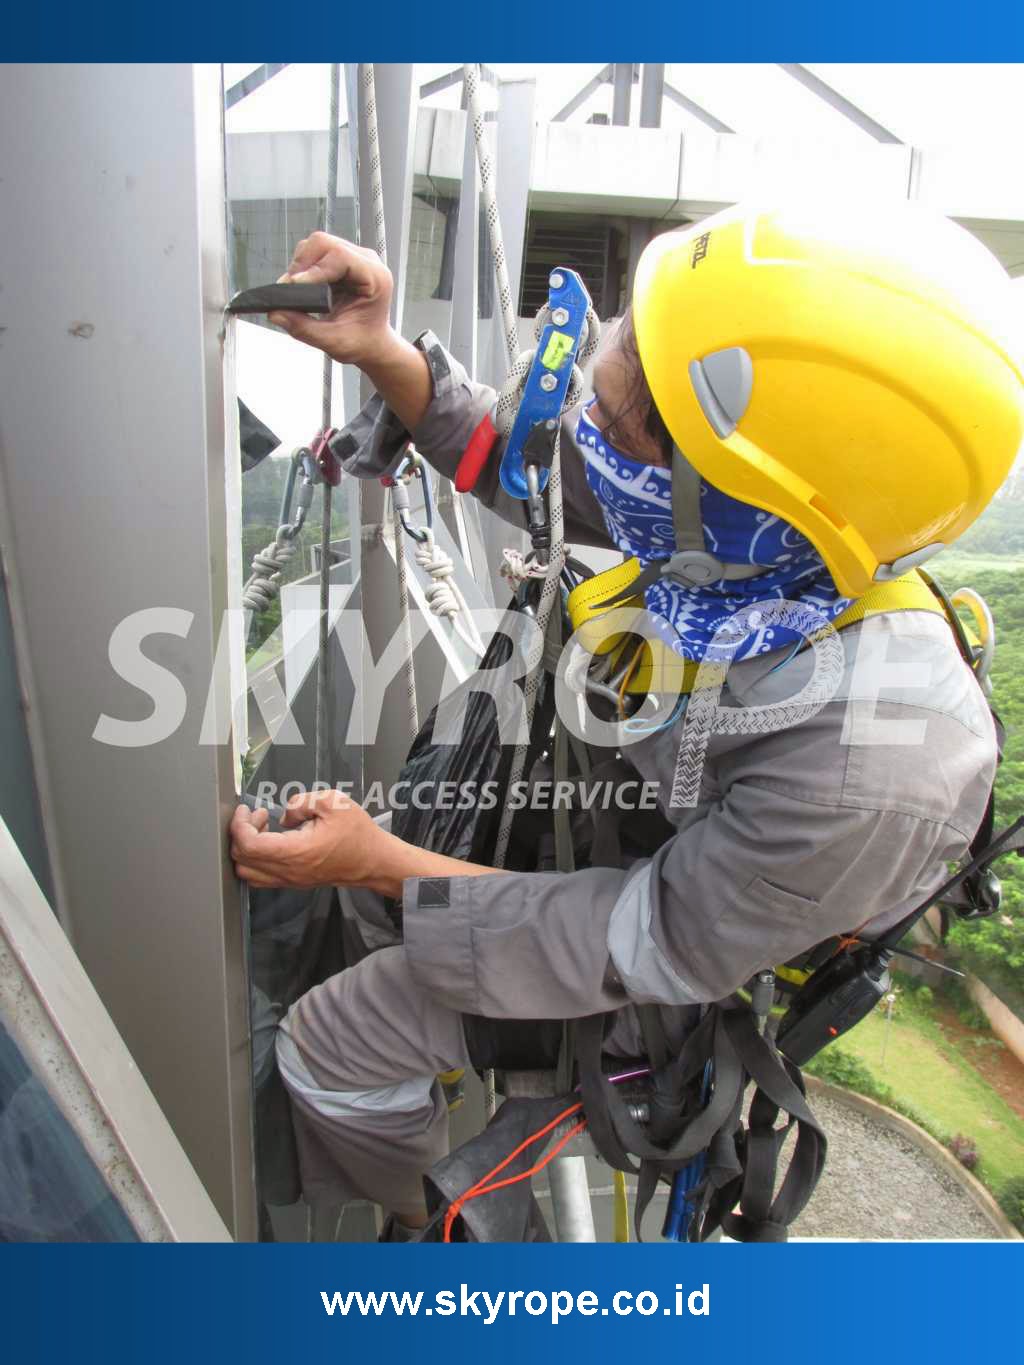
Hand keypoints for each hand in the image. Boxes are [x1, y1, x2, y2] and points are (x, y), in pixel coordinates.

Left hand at [230, 790, 388, 889]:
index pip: (248, 845)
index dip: (239, 825)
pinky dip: (256, 859)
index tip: (245, 810)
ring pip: (248, 873)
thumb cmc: (358, 834)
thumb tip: (284, 814)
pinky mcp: (294, 881)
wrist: (375, 861)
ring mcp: (291, 880)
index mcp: (296, 852)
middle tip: (257, 815)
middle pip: (242, 861)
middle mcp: (289, 871)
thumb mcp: (334, 803)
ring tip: (263, 828)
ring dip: (247, 849)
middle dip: (241, 834)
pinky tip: (272, 841)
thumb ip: (301, 801)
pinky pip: (261, 877)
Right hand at [267, 232, 396, 367]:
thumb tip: (276, 313)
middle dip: (302, 264)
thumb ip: (305, 329)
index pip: (340, 257)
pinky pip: (315, 253)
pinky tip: (300, 285)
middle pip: (325, 243)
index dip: (314, 269)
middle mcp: (366, 261)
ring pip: (317, 244)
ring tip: (294, 289)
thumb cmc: (363, 342)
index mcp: (376, 278)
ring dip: (300, 265)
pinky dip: (302, 267)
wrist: (371, 343)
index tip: (295, 285)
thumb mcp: (335, 342)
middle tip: (289, 288)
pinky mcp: (339, 261)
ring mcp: (352, 258)